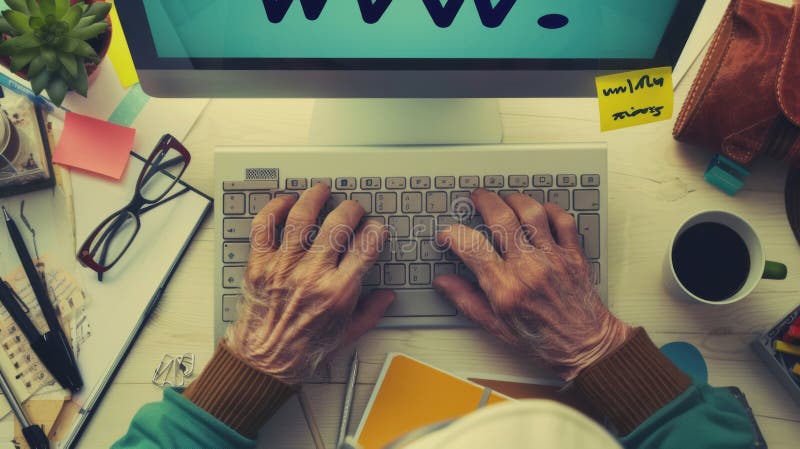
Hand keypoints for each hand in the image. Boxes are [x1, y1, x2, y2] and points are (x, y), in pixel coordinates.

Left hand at [226, 183, 393, 383]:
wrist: (263, 363)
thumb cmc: (302, 352)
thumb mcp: (347, 336)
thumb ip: (371, 312)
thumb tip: (386, 296)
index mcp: (338, 292)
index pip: (366, 246)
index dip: (375, 230)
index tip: (375, 227)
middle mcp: (312, 275)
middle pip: (338, 224)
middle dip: (352, 209)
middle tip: (353, 208)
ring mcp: (284, 267)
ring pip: (302, 217)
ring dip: (315, 197)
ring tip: (321, 191)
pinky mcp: (260, 265)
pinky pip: (265, 226)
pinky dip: (275, 208)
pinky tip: (285, 202)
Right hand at [433, 190, 631, 379]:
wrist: (585, 347)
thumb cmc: (543, 340)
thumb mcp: (496, 327)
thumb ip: (467, 301)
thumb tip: (444, 283)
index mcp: (505, 288)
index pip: (472, 247)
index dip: (454, 234)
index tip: (449, 233)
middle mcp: (529, 269)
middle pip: (501, 218)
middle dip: (484, 201)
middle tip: (477, 198)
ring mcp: (553, 259)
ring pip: (532, 212)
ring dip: (515, 200)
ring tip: (506, 201)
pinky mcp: (573, 255)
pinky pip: (563, 220)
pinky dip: (549, 210)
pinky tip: (539, 213)